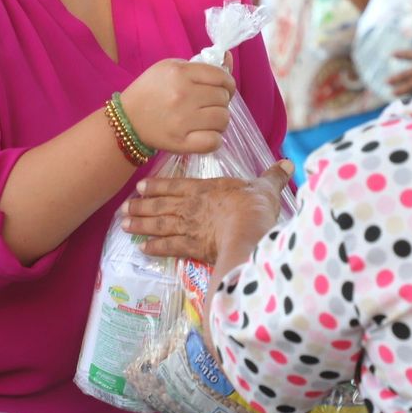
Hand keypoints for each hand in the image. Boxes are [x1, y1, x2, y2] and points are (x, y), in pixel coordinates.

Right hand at [120, 59, 235, 154]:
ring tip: (208, 120)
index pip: (221, 77)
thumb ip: (201, 65)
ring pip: (222, 119)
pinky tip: (206, 134)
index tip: (223, 89)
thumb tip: (228, 58)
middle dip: (221, 102)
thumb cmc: (150, 91)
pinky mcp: (181, 142)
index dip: (228, 84)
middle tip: (210, 105)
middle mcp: (182, 95)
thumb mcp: (171, 68)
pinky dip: (215, 139)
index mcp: (180, 73)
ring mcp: (182, 121)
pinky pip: (214, 141)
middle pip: (223, 99)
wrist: (127, 120)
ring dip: (220, 120)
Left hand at [122, 160, 294, 269]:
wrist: (249, 231)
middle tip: (124, 208)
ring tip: (125, 225)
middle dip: (141, 206)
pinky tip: (143, 248)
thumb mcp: (267, 188)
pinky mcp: (191, 247)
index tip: (141, 187)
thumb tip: (288, 164)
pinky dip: (154, 247)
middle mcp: (192, 206)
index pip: (176, 185)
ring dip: (140, 224)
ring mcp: (189, 227)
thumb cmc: (257, 207)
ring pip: (158, 224)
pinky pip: (168, 246)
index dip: (157, 186)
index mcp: (207, 189)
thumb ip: (273, 177)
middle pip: (161, 205)